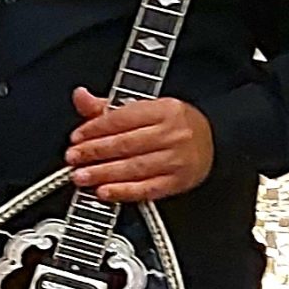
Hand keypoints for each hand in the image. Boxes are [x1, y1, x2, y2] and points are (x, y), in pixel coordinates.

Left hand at [66, 88, 213, 203]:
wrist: (214, 141)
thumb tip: (80, 97)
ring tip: (81, 176)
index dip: (95, 129)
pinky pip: (147, 189)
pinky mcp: (178, 182)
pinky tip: (104, 192)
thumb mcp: (145, 107)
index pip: (124, 118)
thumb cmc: (176, 125)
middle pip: (126, 144)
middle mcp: (173, 133)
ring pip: (134, 167)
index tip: (77, 137)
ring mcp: (177, 159)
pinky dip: (123, 192)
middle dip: (94, 152)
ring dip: (103, 174)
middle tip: (74, 158)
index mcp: (164, 109)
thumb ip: (108, 106)